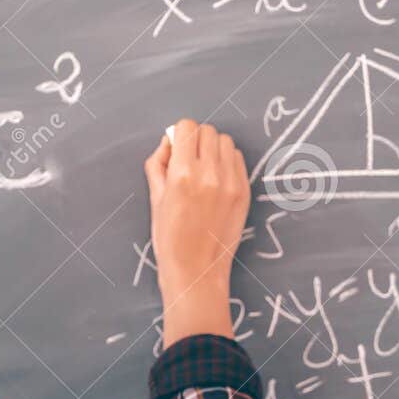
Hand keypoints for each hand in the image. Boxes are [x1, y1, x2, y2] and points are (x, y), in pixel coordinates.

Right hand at [144, 120, 248, 345]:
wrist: (197, 271)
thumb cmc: (170, 239)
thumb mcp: (154, 199)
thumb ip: (159, 164)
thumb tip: (169, 141)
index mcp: (182, 175)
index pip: (186, 127)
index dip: (178, 135)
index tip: (176, 148)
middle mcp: (209, 174)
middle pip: (207, 131)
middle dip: (195, 140)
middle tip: (189, 159)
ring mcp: (230, 183)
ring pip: (225, 141)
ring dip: (213, 148)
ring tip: (204, 169)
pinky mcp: (244, 191)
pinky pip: (238, 159)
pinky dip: (227, 161)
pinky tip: (217, 179)